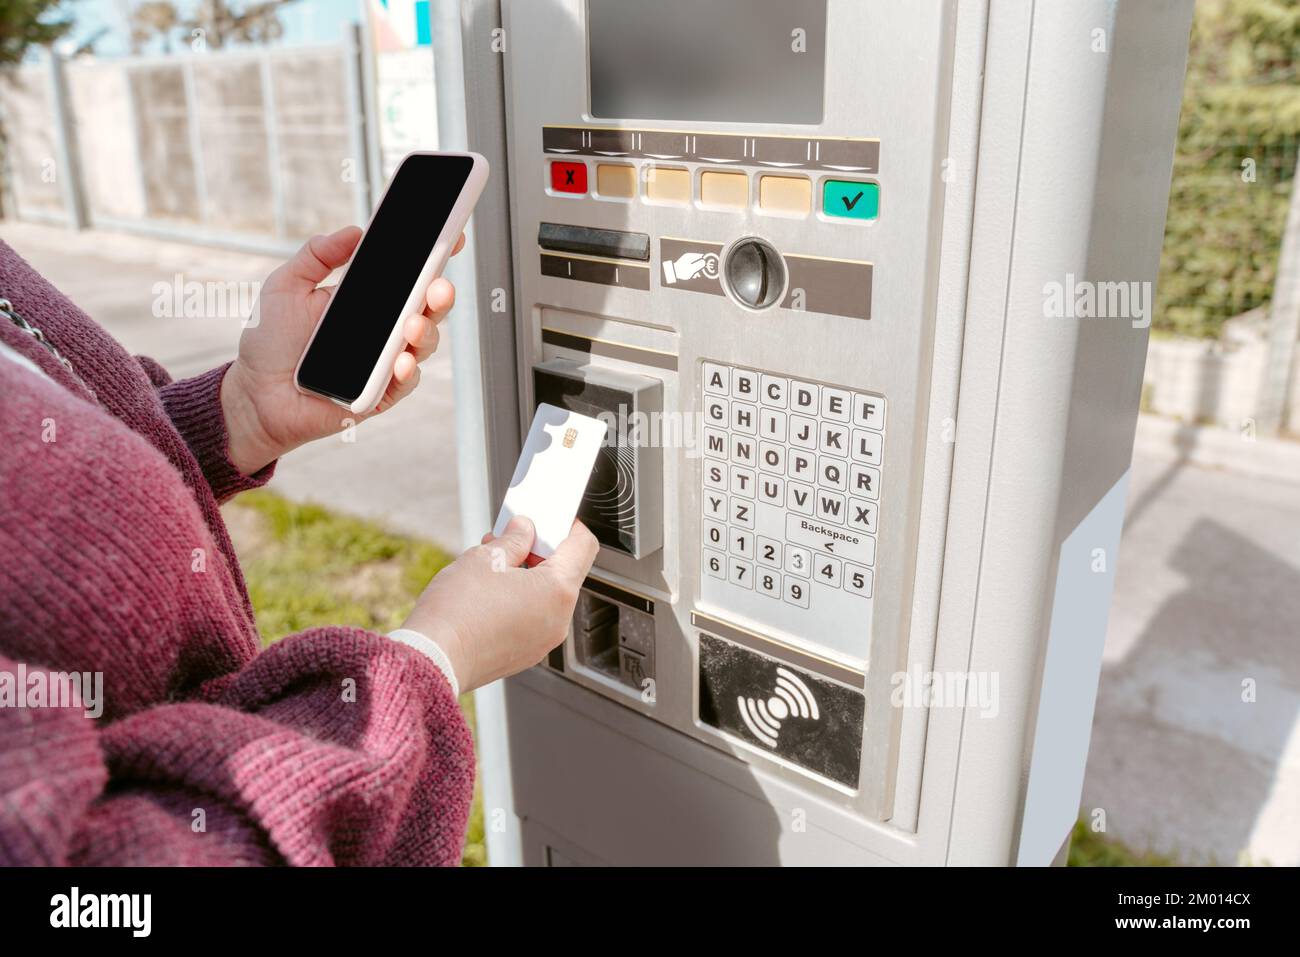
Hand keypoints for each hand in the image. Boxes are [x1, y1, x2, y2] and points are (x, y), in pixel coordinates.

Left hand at [220, 225, 464, 473]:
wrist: (255, 394)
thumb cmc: (269, 343)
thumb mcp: (286, 286)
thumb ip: (317, 255)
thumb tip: (354, 232)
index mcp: (366, 300)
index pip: (407, 276)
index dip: (432, 259)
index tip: (449, 239)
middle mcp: (382, 330)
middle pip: (427, 308)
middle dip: (440, 295)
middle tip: (439, 286)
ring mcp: (384, 362)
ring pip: (425, 344)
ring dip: (427, 333)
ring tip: (413, 327)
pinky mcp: (379, 394)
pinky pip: (405, 383)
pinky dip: (407, 372)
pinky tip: (400, 363)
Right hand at [402, 517, 600, 692]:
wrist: (434, 659)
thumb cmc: (458, 611)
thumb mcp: (487, 557)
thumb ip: (514, 538)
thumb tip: (524, 529)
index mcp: (557, 591)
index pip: (583, 546)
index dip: (569, 526)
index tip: (551, 520)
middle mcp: (558, 619)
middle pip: (564, 573)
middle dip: (539, 552)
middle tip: (510, 541)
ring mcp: (544, 640)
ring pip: (547, 598)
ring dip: (528, 577)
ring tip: (492, 568)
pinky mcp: (526, 654)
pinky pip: (534, 619)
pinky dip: (520, 602)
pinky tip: (491, 594)